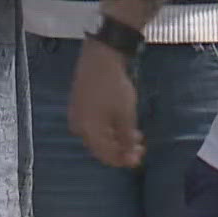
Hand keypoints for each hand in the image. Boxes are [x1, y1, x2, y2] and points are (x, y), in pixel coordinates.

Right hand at [68, 39, 144, 167]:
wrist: (100, 56)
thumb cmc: (114, 87)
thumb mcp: (125, 115)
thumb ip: (127, 139)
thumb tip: (130, 159)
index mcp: (88, 132)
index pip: (105, 155)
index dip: (122, 160)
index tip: (139, 158)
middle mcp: (78, 127)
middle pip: (100, 146)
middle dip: (121, 149)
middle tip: (140, 147)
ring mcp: (77, 115)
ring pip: (98, 135)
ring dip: (117, 138)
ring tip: (135, 136)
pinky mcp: (79, 105)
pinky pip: (94, 124)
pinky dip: (109, 127)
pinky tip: (122, 124)